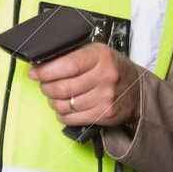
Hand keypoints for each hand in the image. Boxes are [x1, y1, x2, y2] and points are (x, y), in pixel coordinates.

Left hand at [27, 43, 141, 129]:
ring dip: (53, 102)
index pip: (67, 65)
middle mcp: (105, 76)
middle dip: (46, 88)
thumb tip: (41, 64)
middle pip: (62, 87)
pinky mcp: (104, 114)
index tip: (35, 73)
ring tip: (56, 97)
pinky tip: (66, 108)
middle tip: (45, 85)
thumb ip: (73, 56)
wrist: (138, 91)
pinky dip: (62, 114)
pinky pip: (71, 118)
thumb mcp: (97, 54)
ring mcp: (106, 97)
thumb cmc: (112, 70)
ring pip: (63, 105)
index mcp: (100, 56)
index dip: (45, 71)